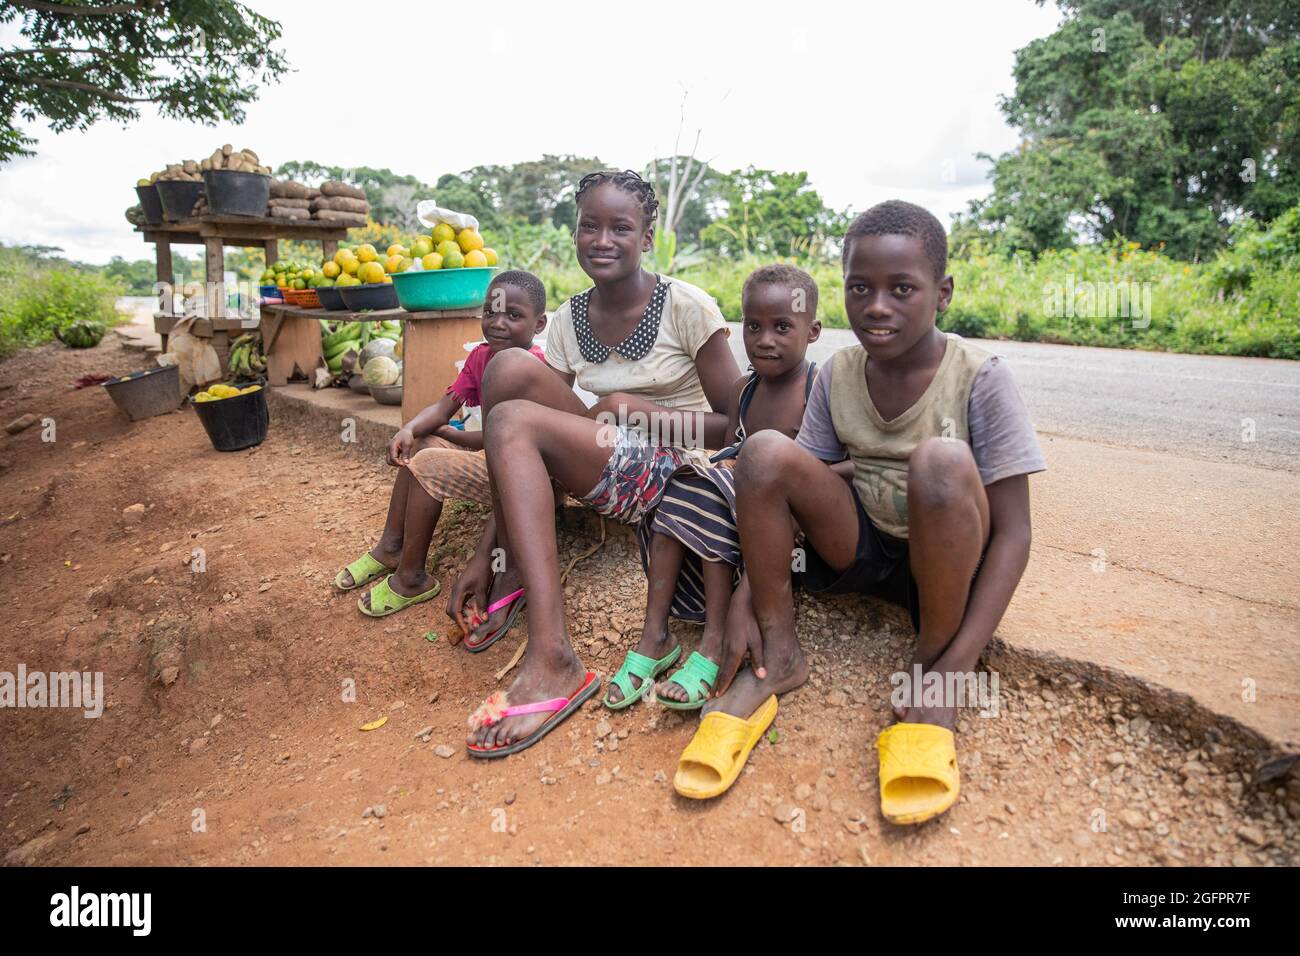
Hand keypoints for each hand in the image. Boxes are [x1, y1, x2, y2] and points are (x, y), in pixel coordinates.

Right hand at [387, 427, 414, 466]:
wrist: (406, 432)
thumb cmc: (407, 437)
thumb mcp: (408, 444)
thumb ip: (406, 454)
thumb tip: (406, 463)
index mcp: (392, 446)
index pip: (393, 458)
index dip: (398, 463)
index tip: (405, 464)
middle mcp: (388, 448)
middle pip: (389, 461)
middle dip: (396, 464)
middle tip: (404, 464)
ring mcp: (389, 450)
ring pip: (389, 461)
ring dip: (396, 463)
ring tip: (404, 462)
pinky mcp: (391, 451)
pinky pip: (392, 459)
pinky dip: (396, 461)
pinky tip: (403, 460)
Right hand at [446, 553, 490, 643]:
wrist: (483, 555)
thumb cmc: (483, 569)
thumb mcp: (483, 588)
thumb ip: (482, 604)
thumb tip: (483, 619)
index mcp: (458, 591)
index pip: (454, 612)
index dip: (460, 623)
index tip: (467, 631)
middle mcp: (455, 590)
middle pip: (450, 610)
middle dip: (458, 621)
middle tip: (469, 628)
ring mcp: (458, 589)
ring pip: (454, 606)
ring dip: (460, 615)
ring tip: (471, 622)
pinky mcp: (462, 587)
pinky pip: (459, 601)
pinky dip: (463, 609)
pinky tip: (472, 612)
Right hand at [713, 575, 764, 695]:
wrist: (741, 604)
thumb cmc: (751, 621)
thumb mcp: (757, 641)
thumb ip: (758, 659)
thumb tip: (762, 677)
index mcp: (735, 652)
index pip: (727, 673)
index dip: (722, 685)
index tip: (716, 696)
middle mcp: (727, 650)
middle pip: (721, 671)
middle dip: (716, 684)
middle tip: (709, 696)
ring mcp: (725, 644)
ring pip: (721, 664)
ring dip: (717, 676)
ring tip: (714, 687)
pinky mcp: (726, 639)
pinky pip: (722, 657)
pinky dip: (720, 667)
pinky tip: (723, 670)